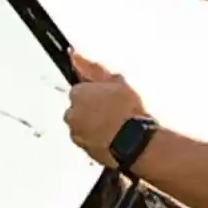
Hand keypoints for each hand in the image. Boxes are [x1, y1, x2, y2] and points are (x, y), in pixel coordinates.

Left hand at [64, 50, 147, 167]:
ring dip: (95, 125)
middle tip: (115, 112)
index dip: (97, 94)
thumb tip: (75, 57)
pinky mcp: (83, 150)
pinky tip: (114, 138)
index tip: (109, 98)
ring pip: (83, 126)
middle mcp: (71, 114)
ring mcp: (76, 133)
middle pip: (80, 109)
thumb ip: (92, 69)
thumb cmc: (128, 112)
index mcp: (77, 94)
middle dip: (93, 109)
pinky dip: (97, 140)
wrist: (136, 143)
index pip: (81, 90)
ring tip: (117, 127)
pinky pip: (88, 141)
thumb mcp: (116, 82)